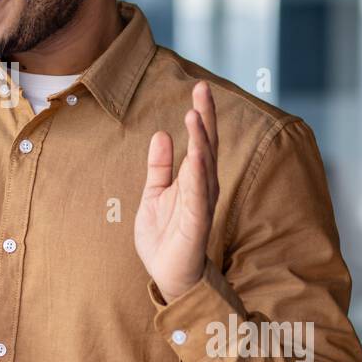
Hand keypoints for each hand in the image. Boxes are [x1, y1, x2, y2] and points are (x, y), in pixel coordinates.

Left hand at [134, 81, 219, 302]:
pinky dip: (197, 175)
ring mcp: (201, 204)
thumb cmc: (165, 236)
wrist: (167, 274)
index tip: (200, 88)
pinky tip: (195, 156)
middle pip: (206, 146)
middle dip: (205, 117)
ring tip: (195, 116)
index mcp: (193, 178)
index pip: (200, 141)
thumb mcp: (154, 194)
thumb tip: (161, 134)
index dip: (201, 114)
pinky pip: (198, 196)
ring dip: (201, 141)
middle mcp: (202, 187)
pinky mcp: (196, 223)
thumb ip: (159, 167)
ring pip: (204, 166)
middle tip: (203, 89)